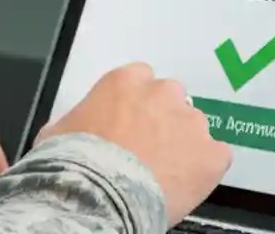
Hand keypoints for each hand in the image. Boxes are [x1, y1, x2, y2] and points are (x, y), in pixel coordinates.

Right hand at [37, 63, 231, 226]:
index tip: (129, 124)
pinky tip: (186, 185)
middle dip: (163, 119)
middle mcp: (163, 93)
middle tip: (147, 149)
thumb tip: (79, 128)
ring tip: (165, 173)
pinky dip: (205, 169)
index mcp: (125, 81)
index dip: (135, 104)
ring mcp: (191, 122)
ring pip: (194, 128)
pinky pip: (216, 156)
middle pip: (171, 98)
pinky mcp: (213, 154)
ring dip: (183, 144)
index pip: (140, 79)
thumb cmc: (72, 163)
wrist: (99, 196)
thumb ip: (80, 118)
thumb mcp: (58, 131)